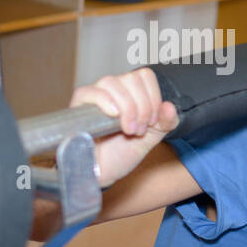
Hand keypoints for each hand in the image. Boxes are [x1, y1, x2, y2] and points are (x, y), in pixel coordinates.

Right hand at [70, 69, 178, 188]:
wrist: (104, 171)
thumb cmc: (124, 151)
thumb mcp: (153, 137)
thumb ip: (166, 122)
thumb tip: (169, 106)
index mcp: (131, 92)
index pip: (145, 75)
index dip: (154, 97)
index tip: (153, 122)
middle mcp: (112, 90)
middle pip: (131, 78)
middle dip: (143, 107)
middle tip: (140, 130)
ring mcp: (94, 96)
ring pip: (112, 82)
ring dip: (127, 108)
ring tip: (129, 130)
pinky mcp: (77, 106)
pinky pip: (88, 92)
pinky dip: (105, 101)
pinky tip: (114, 116)